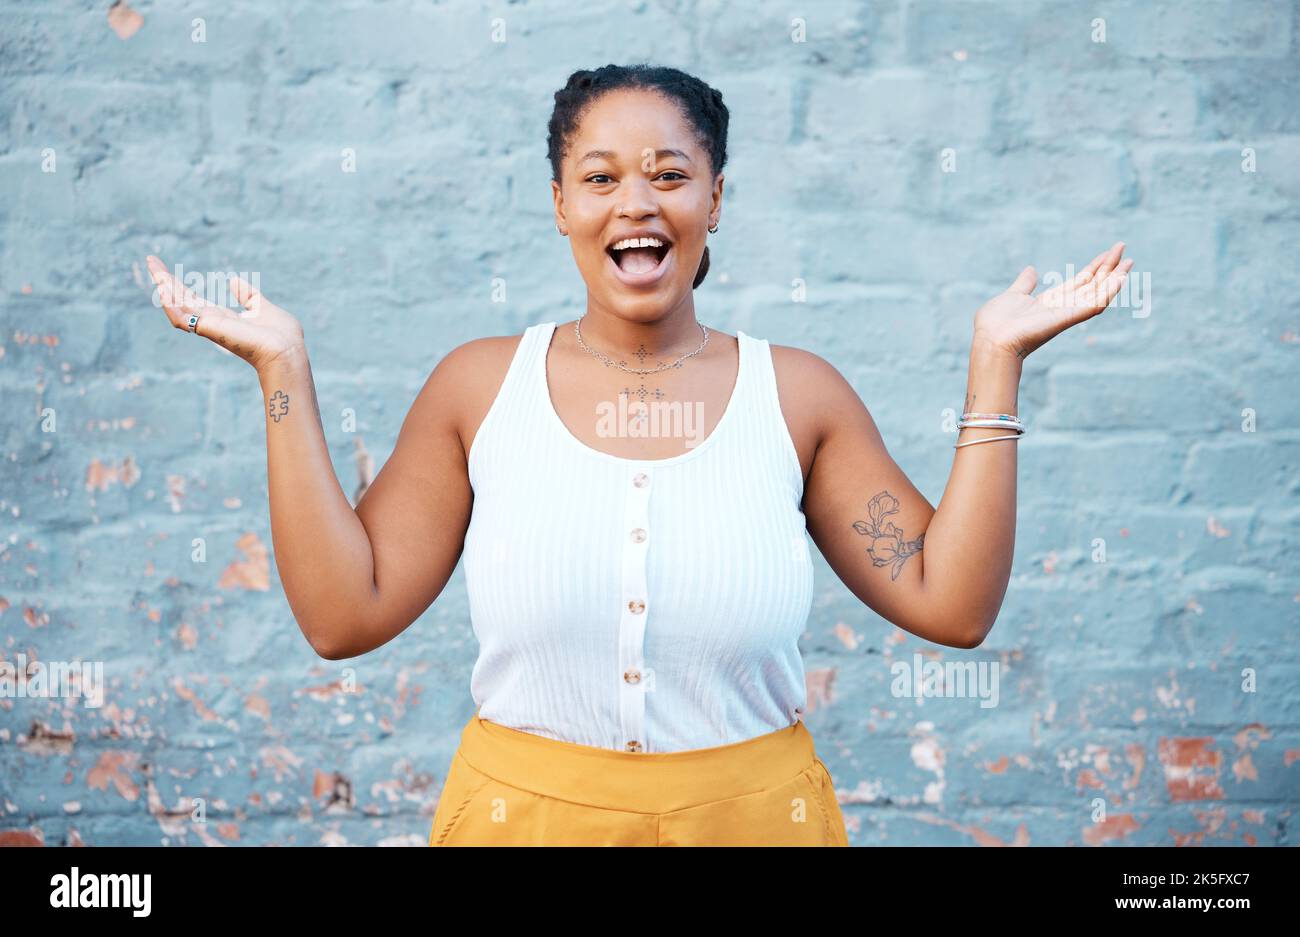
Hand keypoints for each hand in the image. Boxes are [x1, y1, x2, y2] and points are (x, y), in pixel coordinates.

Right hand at [147, 255, 306, 371]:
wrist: (287, 351)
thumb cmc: (281, 336)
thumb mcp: (263, 307)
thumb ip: (248, 296)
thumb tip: (234, 281)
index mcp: (223, 318)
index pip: (195, 300)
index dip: (181, 286)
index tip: (167, 270)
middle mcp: (212, 323)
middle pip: (181, 300)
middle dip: (165, 281)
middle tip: (151, 260)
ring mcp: (209, 327)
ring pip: (177, 307)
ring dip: (164, 287)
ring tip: (154, 267)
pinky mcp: (210, 330)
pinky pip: (181, 319)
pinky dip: (170, 305)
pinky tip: (163, 288)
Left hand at [971, 241, 1133, 359]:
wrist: (990, 340)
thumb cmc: (996, 323)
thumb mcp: (1013, 296)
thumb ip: (1024, 284)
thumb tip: (1031, 270)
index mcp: (1051, 301)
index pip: (1079, 281)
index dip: (1094, 267)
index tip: (1108, 252)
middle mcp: (1062, 307)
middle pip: (1091, 284)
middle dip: (1108, 268)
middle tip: (1123, 247)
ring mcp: (1066, 313)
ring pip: (1097, 293)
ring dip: (1113, 278)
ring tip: (1128, 261)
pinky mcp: (1067, 318)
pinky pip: (1092, 306)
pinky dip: (1107, 293)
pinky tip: (1120, 279)